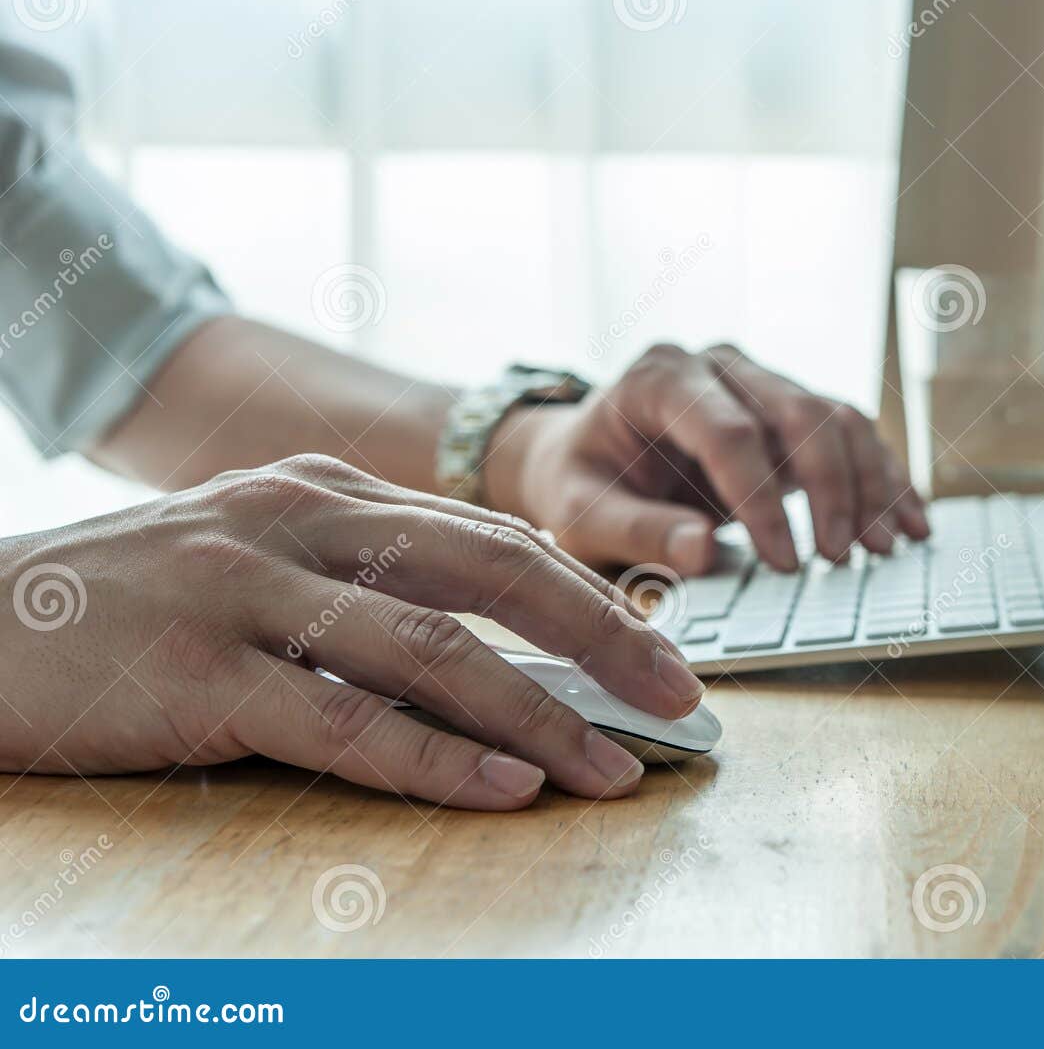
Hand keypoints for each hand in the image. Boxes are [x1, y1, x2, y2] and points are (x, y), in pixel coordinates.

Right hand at [0, 454, 705, 809]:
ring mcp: (248, 591)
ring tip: (610, 768)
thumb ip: (365, 581)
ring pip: (433, 649)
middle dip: (603, 636)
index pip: (492, 537)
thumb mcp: (258, 556)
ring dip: (539, 715)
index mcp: (327, 490)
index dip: (589, 595)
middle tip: (679, 696)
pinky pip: (345, 722)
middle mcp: (300, 521)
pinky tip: (505, 787)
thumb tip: (494, 652)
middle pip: (492, 571)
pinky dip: (437, 760)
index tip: (657, 650)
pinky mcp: (200, 673)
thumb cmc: (131, 603)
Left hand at [488, 344, 929, 574]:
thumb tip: (703, 551)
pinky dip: (881, 477)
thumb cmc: (581, 484)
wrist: (585, 455)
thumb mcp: (583, 515)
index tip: (786, 562)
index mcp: (658, 378)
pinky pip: (848, 432)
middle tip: (842, 558)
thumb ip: (638, 530)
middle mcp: (717, 365)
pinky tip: (907, 521)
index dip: (762, 499)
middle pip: (796, 411)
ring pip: (834, 416)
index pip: (728, 431)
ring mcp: (758, 379)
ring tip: (888, 546)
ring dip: (869, 482)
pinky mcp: (786, 407)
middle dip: (830, 488)